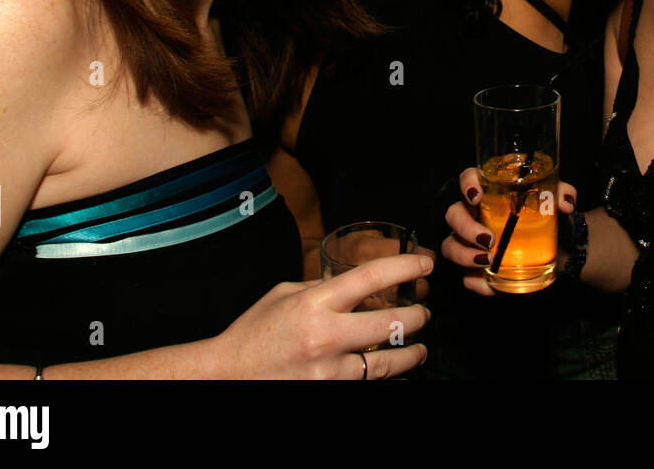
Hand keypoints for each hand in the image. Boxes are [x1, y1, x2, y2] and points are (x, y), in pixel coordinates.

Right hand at [211, 253, 432, 377]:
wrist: (228, 374)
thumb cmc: (256, 332)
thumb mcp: (286, 294)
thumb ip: (322, 287)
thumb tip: (357, 282)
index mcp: (314, 302)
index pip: (371, 276)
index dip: (405, 267)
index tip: (424, 263)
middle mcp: (325, 336)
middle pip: (391, 322)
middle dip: (418, 316)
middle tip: (425, 312)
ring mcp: (328, 370)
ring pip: (389, 362)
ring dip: (413, 353)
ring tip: (420, 346)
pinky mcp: (329, 391)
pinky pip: (370, 384)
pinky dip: (388, 378)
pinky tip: (396, 370)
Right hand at [441, 168, 577, 294]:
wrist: (558, 249)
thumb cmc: (549, 217)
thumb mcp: (557, 202)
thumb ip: (564, 194)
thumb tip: (565, 203)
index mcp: (489, 192)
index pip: (468, 179)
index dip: (466, 184)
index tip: (476, 196)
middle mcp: (474, 214)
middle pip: (453, 214)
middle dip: (465, 227)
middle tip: (489, 239)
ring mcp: (471, 243)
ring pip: (450, 246)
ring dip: (463, 255)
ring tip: (487, 261)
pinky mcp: (476, 269)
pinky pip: (466, 277)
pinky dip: (476, 282)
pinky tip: (489, 284)